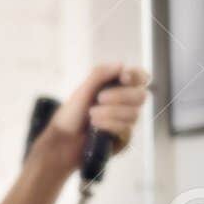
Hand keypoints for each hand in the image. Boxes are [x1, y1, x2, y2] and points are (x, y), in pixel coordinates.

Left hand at [34, 63, 150, 173]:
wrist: (62, 138)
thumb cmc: (72, 113)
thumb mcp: (83, 89)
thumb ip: (100, 75)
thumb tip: (121, 64)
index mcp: (120, 88)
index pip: (140, 78)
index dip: (136, 76)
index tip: (123, 77)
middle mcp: (127, 104)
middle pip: (141, 96)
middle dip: (120, 96)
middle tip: (99, 98)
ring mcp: (127, 122)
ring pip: (134, 114)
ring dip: (110, 113)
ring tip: (91, 115)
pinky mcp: (123, 138)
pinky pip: (126, 129)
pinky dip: (109, 125)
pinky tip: (95, 125)